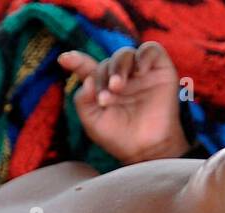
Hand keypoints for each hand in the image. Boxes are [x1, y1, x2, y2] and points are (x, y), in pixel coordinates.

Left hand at [57, 42, 189, 164]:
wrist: (148, 149)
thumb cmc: (120, 138)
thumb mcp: (93, 123)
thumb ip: (83, 101)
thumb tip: (86, 80)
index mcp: (103, 87)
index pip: (88, 68)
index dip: (76, 61)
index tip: (64, 59)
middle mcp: (121, 77)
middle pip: (107, 62)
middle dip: (103, 76)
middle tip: (106, 97)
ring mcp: (140, 73)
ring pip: (125, 54)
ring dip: (119, 68)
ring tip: (118, 87)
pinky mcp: (160, 70)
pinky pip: (151, 50)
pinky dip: (143, 56)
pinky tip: (139, 71)